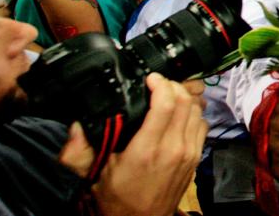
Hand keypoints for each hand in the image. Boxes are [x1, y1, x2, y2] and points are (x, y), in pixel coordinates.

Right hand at [60, 74, 206, 215]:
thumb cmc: (118, 199)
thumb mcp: (93, 174)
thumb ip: (79, 149)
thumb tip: (76, 125)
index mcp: (146, 150)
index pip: (165, 105)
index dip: (160, 84)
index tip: (150, 78)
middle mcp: (172, 149)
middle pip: (185, 101)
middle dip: (172, 85)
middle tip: (158, 84)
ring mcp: (188, 153)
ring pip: (197, 110)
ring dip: (184, 97)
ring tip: (168, 95)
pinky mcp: (196, 158)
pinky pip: (202, 124)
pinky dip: (193, 113)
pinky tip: (180, 113)